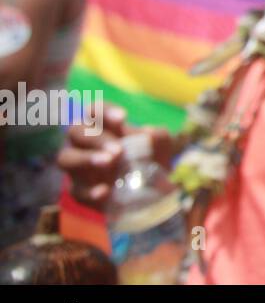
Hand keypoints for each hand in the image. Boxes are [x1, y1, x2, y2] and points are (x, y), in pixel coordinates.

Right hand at [56, 104, 176, 209]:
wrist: (152, 192)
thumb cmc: (150, 159)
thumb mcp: (161, 146)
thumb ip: (158, 137)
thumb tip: (148, 133)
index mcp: (103, 126)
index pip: (95, 110)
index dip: (104, 111)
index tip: (123, 118)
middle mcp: (84, 143)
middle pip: (76, 131)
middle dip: (96, 138)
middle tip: (118, 150)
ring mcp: (78, 167)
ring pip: (65, 157)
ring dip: (86, 158)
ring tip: (108, 162)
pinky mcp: (79, 190)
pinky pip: (76, 189)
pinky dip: (89, 190)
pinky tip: (105, 191)